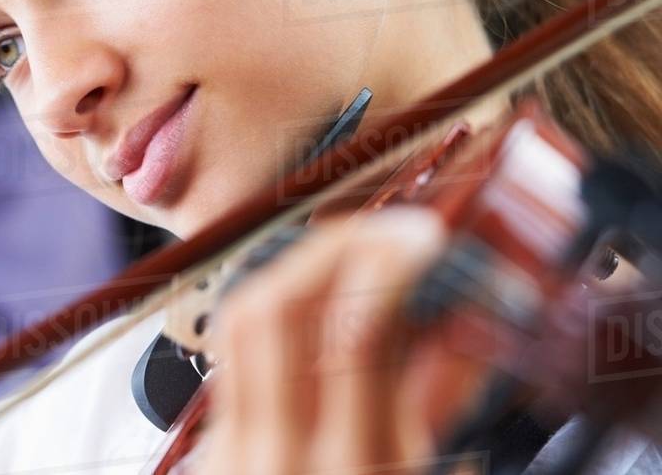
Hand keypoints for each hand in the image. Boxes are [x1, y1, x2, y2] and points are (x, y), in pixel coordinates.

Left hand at [203, 209, 484, 474]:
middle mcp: (281, 453)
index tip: (421, 238)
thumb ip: (440, 405)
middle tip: (383, 228)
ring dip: (294, 268)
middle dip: (332, 245)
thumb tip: (470, 316)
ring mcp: (233, 449)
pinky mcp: (210, 447)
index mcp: (355, 470)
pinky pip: (229, 354)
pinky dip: (270, 311)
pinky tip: (310, 305)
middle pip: (278, 307)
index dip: (388, 267)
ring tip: (348, 253)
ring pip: (241, 319)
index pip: (356, 336)